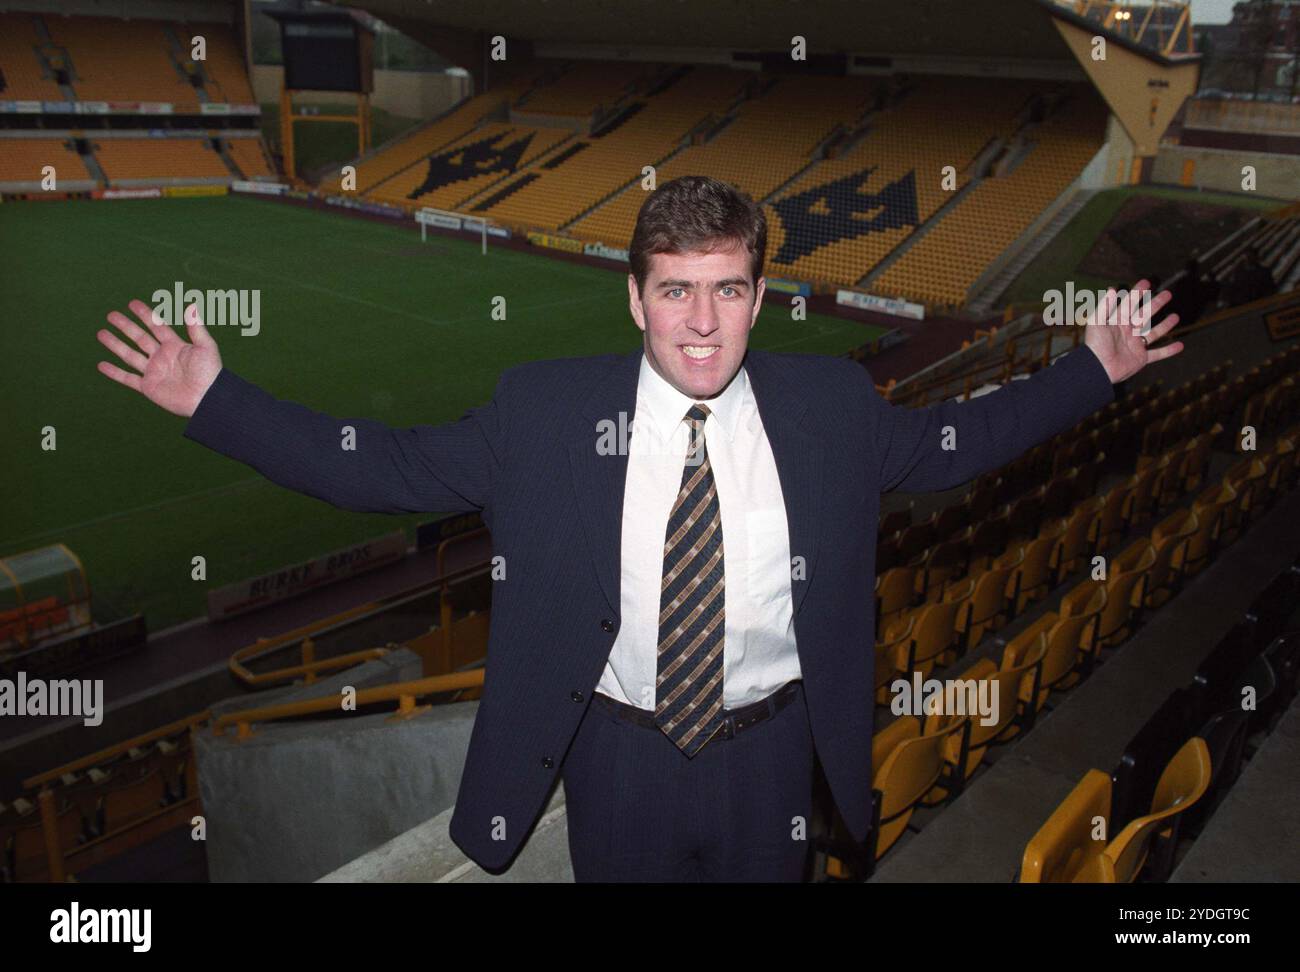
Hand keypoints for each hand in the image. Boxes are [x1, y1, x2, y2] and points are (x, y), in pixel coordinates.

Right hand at [97, 299, 221, 417]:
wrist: (206, 399)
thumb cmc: (210, 373)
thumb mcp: (206, 347)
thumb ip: (196, 328)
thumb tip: (191, 305)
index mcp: (175, 346)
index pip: (156, 326)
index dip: (145, 315)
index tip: (132, 303)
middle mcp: (162, 357)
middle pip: (140, 338)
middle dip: (125, 326)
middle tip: (111, 315)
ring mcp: (154, 372)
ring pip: (130, 355)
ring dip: (115, 344)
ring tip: (101, 333)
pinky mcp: (148, 387)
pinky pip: (127, 378)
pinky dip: (114, 372)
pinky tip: (101, 365)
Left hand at [1083, 279, 1183, 383]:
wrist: (1098, 368)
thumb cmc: (1095, 345)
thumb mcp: (1096, 323)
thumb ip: (1104, 307)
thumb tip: (1113, 289)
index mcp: (1118, 322)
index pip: (1130, 304)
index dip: (1137, 293)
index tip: (1147, 281)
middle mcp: (1128, 332)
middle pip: (1145, 315)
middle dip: (1156, 304)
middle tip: (1168, 294)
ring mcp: (1136, 345)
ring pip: (1154, 333)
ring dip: (1165, 325)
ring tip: (1176, 316)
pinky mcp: (1141, 359)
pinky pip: (1157, 354)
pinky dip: (1169, 351)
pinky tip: (1180, 346)